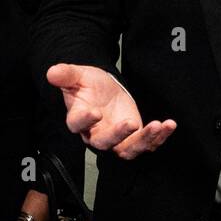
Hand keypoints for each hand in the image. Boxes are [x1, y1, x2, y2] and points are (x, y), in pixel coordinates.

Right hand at [47, 63, 174, 158]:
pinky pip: (146, 144)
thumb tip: (51, 71)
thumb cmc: (88, 85)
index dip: (84, 120)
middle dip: (118, 135)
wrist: (103, 90)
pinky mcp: (132, 138)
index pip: (77, 124)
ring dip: (143, 140)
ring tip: (157, 126)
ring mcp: (116, 139)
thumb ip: (66, 74)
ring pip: (126, 149)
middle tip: (130, 123)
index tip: (94, 112)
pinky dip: (158, 137)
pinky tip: (169, 125)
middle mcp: (95, 133)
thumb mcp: (77, 75)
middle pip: (103, 142)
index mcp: (78, 118)